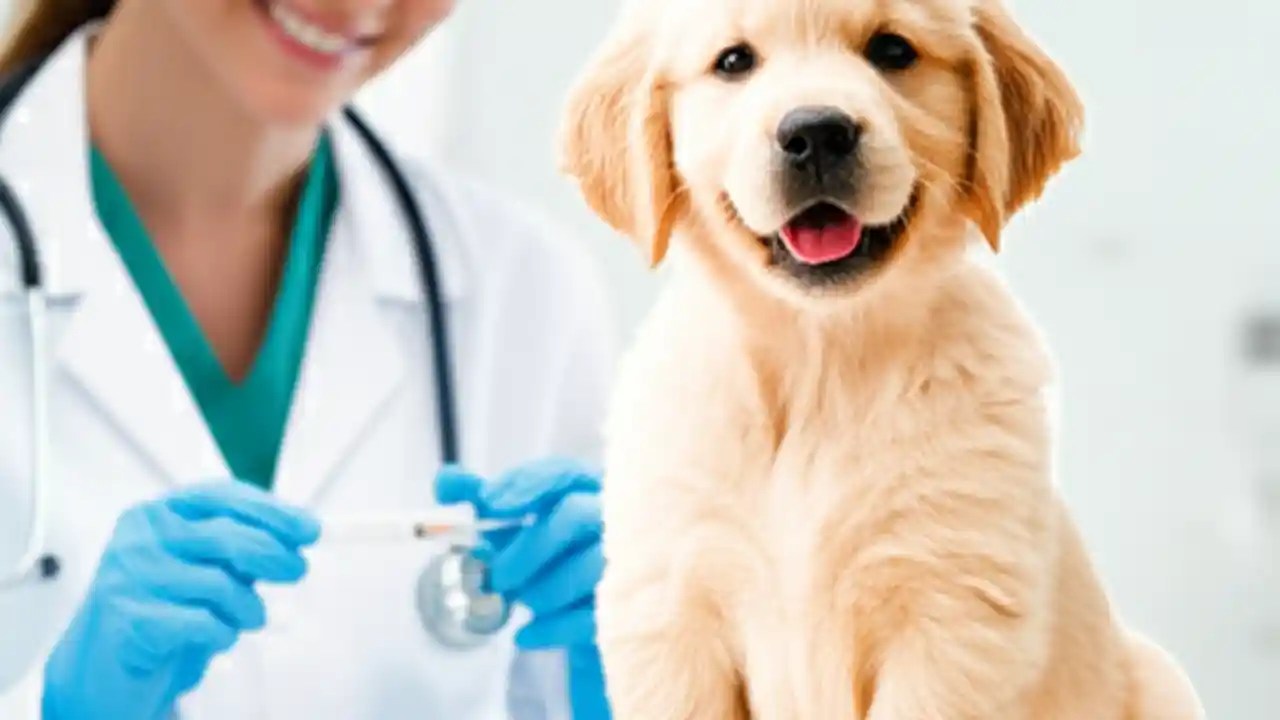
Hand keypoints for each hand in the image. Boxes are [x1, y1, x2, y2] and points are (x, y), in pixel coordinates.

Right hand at [42, 480, 319, 719]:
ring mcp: (130, 576)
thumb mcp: (202, 564)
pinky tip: (218, 638)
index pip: (223, 496)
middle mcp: (141, 537)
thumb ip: (240, 544)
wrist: (105, 665)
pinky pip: (202, 623)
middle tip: (298, 570)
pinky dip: (223, 634)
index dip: (272, 511)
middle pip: (227, 536)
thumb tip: (302, 530)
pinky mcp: (129, 618)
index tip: (310, 530)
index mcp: (159, 512)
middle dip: (275, 555)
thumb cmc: (164, 607)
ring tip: (248, 618)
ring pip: (219, 584)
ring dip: (249, 607)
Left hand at [436, 459, 610, 718]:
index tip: (489, 502)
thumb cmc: (548, 560)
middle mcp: (619, 519)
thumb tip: (446, 478)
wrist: (581, 621)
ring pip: (588, 566)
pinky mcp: (634, 608)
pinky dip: (550, 628)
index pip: (565, 472)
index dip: (528, 483)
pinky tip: (526, 635)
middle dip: (528, 548)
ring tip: (522, 603)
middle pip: (575, 514)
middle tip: (497, 577)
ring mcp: (632, 563)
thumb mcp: (512, 530)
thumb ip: (480, 502)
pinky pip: (591, 617)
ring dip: (541, 590)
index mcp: (590, 491)